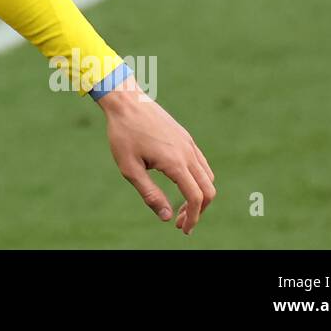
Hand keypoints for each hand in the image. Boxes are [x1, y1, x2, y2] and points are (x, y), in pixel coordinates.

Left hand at [96, 76, 214, 234]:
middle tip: (181, 222)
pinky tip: (181, 183)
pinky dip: (198, 179)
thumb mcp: (129, 168)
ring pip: (207, 176)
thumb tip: (167, 217)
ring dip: (199, 194)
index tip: (183, 229)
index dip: (193, 217)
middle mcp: (187, 152)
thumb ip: (150, 194)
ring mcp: (188, 143)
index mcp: (175, 162)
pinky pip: (201, 163)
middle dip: (199, 210)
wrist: (125, 101)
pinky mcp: (185, 137)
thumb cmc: (123, 134)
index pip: (195, 197)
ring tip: (181, 205)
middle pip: (208, 189)